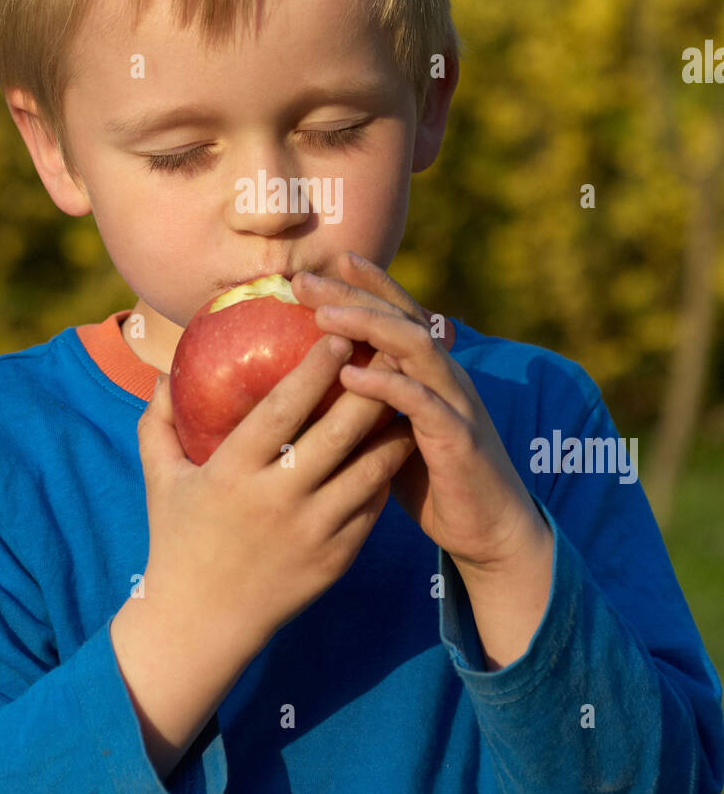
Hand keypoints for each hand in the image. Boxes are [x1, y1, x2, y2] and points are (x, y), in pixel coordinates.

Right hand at [137, 326, 416, 653]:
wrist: (201, 626)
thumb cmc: (177, 541)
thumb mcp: (160, 479)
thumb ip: (159, 421)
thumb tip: (165, 372)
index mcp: (233, 473)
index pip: (282, 409)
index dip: (314, 369)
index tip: (336, 335)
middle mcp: (277, 500)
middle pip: (338, 432)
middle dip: (368, 386)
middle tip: (386, 349)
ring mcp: (313, 532)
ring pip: (369, 468)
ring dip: (391, 427)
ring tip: (405, 392)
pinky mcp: (336, 558)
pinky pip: (372, 505)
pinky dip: (386, 471)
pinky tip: (395, 443)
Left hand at [292, 252, 545, 572]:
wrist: (489, 530)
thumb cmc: (434, 481)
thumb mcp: (394, 433)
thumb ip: (369, 405)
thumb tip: (317, 389)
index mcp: (432, 372)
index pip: (399, 313)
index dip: (369, 284)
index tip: (326, 263)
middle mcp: (446, 377)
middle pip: (400, 318)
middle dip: (353, 295)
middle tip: (304, 280)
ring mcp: (456, 403)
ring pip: (414, 348)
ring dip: (368, 327)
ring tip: (322, 317)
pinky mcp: (459, 438)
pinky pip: (422, 402)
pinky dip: (386, 384)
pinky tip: (350, 376)